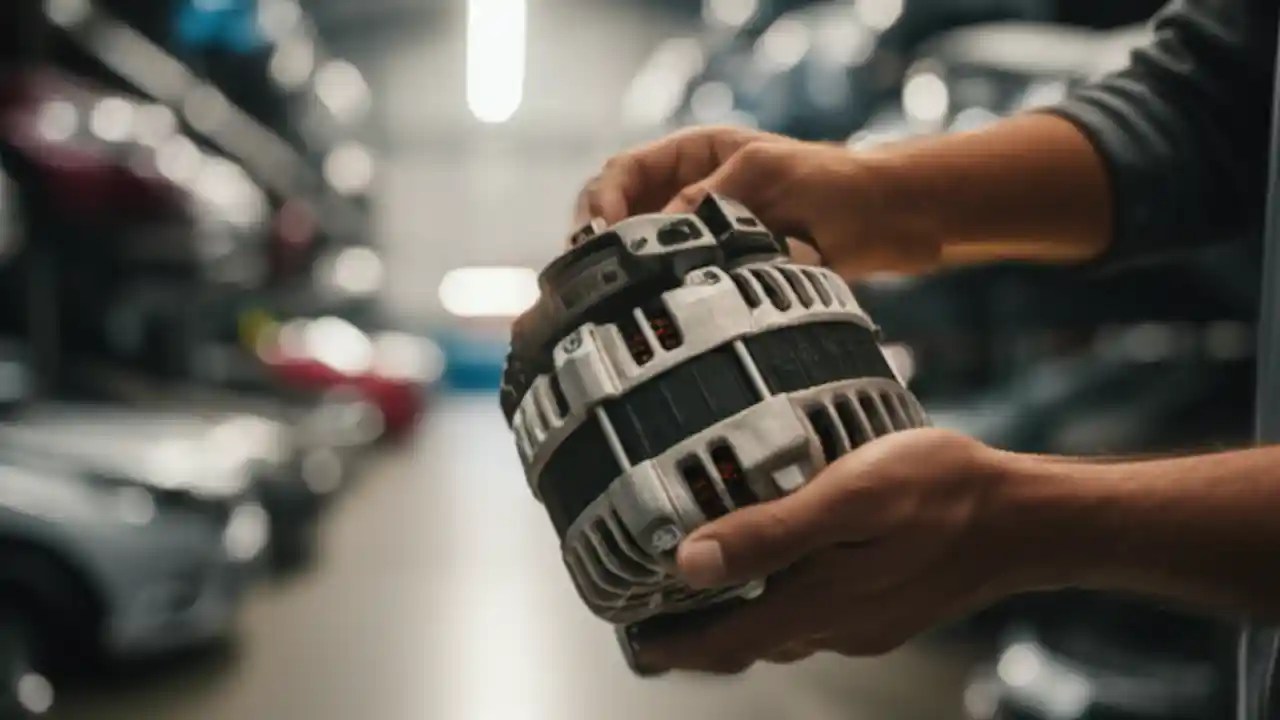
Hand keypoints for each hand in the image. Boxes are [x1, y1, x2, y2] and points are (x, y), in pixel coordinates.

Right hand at [574, 126, 942, 275]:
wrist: (888, 222)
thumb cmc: (836, 183)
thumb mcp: (766, 175)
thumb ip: (710, 198)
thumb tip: (660, 232)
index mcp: (695, 156)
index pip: (624, 171)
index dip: (602, 201)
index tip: (600, 233)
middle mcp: (691, 195)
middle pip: (622, 216)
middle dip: (601, 241)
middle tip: (594, 271)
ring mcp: (705, 236)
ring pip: (646, 257)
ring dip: (629, 272)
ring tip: (616, 295)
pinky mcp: (724, 273)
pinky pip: (680, 285)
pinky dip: (664, 295)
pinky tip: (656, 311)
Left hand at [634, 429, 1019, 673]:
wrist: (1024, 518)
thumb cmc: (943, 494)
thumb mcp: (851, 498)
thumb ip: (771, 532)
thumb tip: (691, 560)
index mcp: (817, 603)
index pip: (724, 644)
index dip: (673, 647)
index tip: (634, 640)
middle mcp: (836, 625)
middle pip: (748, 642)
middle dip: (700, 634)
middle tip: (659, 611)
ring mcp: (865, 622)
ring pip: (784, 630)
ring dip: (742, 616)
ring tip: (710, 584)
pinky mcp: (887, 608)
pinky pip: (819, 613)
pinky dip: (784, 600)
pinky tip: (786, 566)